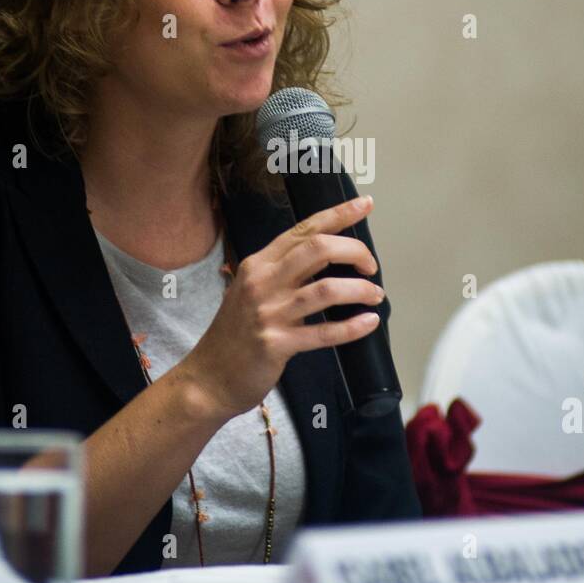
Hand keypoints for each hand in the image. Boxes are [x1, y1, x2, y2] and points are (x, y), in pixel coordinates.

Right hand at [179, 195, 383, 421]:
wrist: (208, 378)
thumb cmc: (236, 334)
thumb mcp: (252, 291)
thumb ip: (283, 272)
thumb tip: (329, 255)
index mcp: (259, 264)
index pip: (304, 230)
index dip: (339, 215)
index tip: (366, 205)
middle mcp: (262, 282)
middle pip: (318, 249)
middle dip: (355, 251)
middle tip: (371, 266)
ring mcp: (268, 313)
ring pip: (326, 289)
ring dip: (360, 289)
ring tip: (375, 295)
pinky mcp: (276, 344)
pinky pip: (323, 332)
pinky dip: (352, 327)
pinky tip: (369, 322)